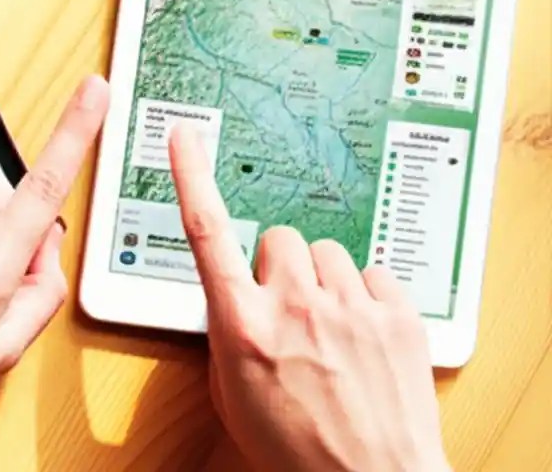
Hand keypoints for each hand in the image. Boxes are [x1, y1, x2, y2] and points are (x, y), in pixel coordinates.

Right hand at [167, 123, 449, 471]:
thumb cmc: (296, 451)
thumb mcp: (232, 394)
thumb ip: (228, 333)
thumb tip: (233, 298)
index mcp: (243, 326)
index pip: (205, 233)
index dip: (190, 176)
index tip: (183, 137)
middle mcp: (294, 306)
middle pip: (277, 239)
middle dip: (279, 266)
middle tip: (286, 307)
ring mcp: (349, 307)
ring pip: (325, 252)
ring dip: (322, 279)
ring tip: (327, 326)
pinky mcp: (396, 313)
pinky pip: (372, 273)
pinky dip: (363, 296)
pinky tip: (360, 332)